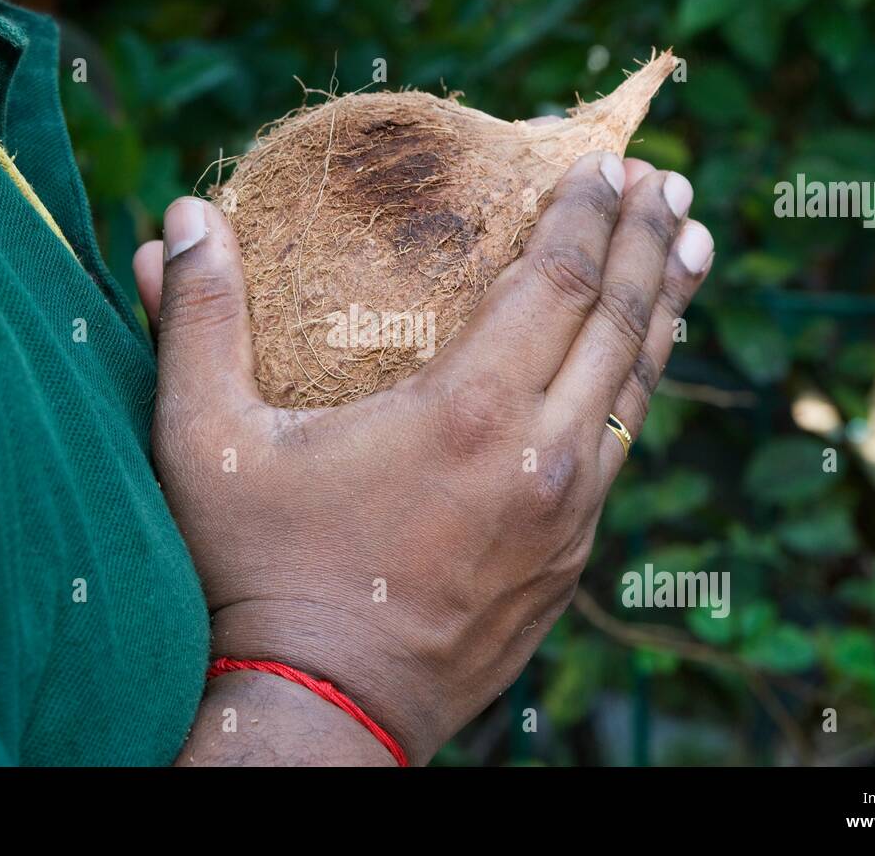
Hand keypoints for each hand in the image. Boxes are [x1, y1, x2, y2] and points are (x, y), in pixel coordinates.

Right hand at [134, 152, 713, 763]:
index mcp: (466, 413)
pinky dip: (635, 391)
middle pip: (620, 325)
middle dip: (647, 244)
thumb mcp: (207, 443)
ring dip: (664, 313)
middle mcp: (541, 460)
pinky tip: (635, 372)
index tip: (609, 162)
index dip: (588, 213)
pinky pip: (619, 455)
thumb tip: (185, 221)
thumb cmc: (258, 577)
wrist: (321, 713)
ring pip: (636, 392)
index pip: (557, 281)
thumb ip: (198, 322)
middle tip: (667, 185)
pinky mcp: (568, 565)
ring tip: (690, 254)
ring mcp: (567, 519)